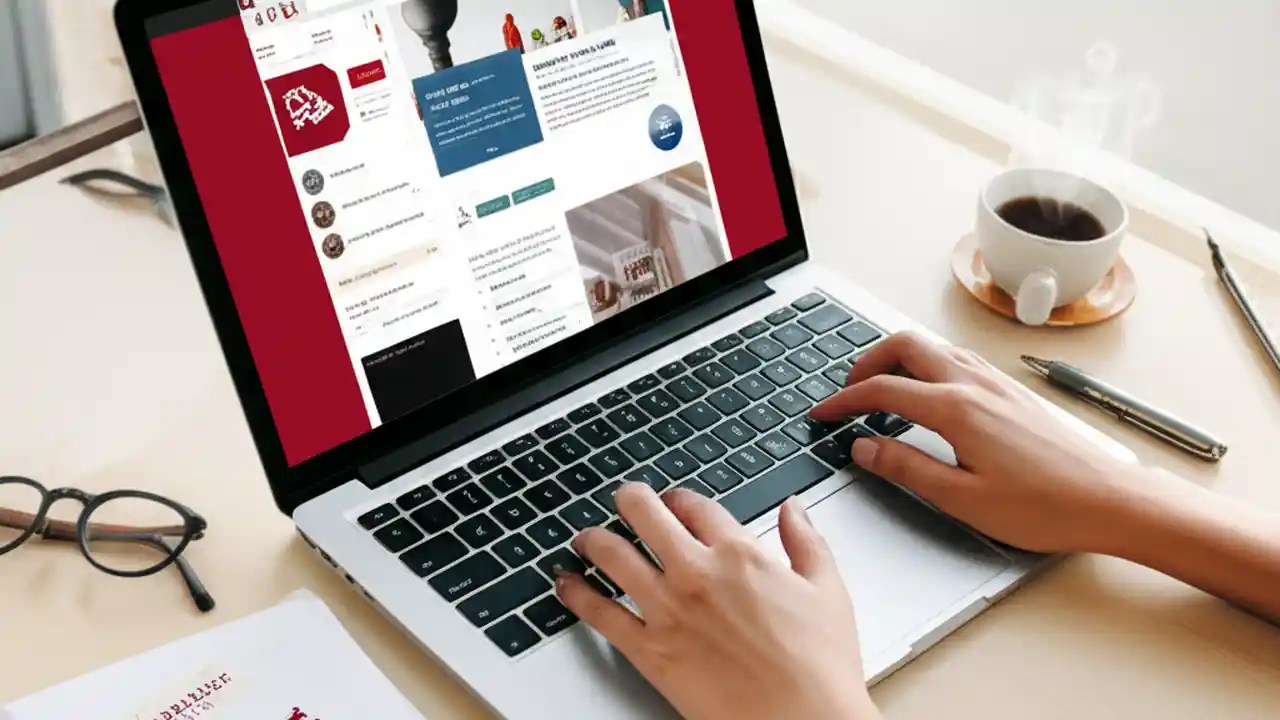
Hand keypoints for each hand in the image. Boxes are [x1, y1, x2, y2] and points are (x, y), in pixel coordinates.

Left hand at [557, 485, 877, 719]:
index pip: (695, 506)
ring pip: (613, 555)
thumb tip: (793, 511)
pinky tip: (566, 585)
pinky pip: (600, 613)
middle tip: (624, 500)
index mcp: (740, 554)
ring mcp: (668, 609)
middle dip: (630, 500)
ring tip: (586, 537)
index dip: (679, 498)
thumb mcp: (827, 591)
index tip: (674, 501)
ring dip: (594, 539)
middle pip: (645, 514)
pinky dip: (576, 594)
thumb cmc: (819, 666)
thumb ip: (806, 542)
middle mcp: (697, 573)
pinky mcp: (649, 650)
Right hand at [811, 332, 1137, 554]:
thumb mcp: (962, 499)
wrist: (1109, 500)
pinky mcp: (1010, 391)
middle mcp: (974, 384)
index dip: (844, 401)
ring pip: (932, 347)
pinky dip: (925, 365)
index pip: (883, 389)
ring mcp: (995, 382)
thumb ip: (906, 468)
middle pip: (904, 346)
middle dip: (866, 363)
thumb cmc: (1044, 507)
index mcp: (956, 409)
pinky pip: (955, 359)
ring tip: (879, 391)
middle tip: (846, 393)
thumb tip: (865, 449)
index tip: (822, 413)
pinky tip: (926, 394)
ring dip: (896, 360)